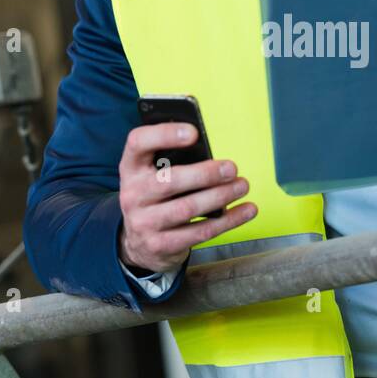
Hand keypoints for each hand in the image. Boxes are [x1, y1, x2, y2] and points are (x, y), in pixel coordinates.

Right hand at [118, 121, 257, 271]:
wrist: (138, 244)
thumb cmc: (154, 198)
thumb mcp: (151, 176)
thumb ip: (172, 162)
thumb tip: (213, 154)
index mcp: (131, 168)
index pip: (138, 143)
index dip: (164, 135)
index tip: (194, 133)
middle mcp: (132, 194)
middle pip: (169, 180)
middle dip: (205, 174)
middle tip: (231, 168)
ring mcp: (144, 222)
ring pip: (187, 208)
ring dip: (220, 196)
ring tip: (241, 186)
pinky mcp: (161, 245)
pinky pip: (200, 232)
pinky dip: (228, 220)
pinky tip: (245, 210)